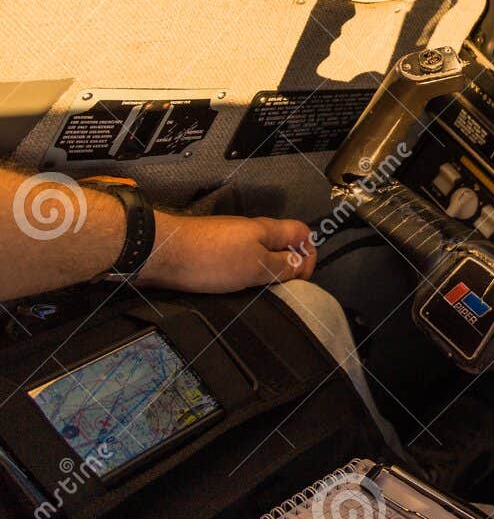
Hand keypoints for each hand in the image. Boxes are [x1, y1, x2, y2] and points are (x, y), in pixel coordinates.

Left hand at [138, 212, 316, 293]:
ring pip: (257, 251)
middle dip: (285, 264)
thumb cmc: (210, 258)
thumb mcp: (256, 267)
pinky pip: (236, 258)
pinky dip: (240, 271)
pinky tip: (230, 286)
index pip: (302, 232)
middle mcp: (249, 229)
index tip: (300, 278)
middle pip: (280, 242)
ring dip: (262, 270)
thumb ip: (283, 266)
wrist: (160, 251)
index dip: (309, 254)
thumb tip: (300, 264)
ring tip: (254, 289)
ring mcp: (227, 237)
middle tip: (278, 288)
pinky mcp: (209, 248)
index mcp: (266, 230)